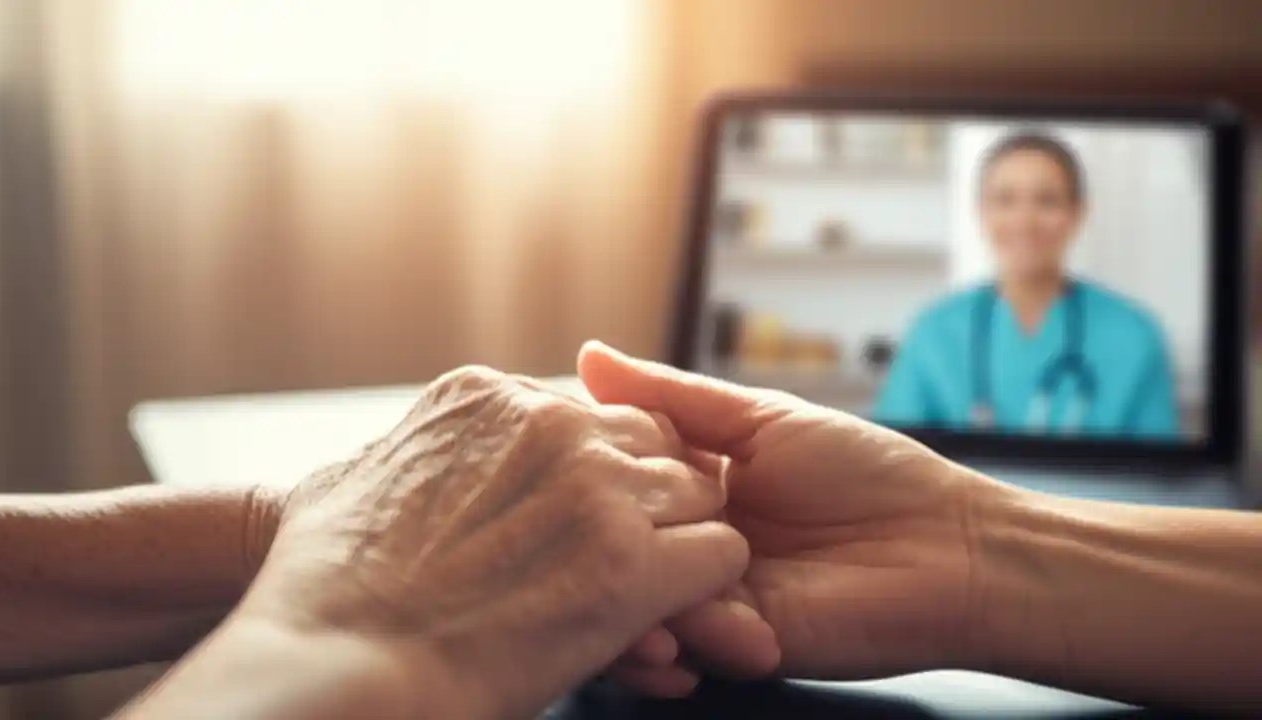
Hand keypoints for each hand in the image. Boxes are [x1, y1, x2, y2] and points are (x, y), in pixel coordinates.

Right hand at [234, 366, 755, 718]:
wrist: (335, 669)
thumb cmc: (323, 594)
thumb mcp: (340, 487)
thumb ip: (388, 457)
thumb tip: (383, 460)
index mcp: (484, 396)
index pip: (586, 410)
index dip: (597, 466)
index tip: (587, 510)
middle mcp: (549, 423)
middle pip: (651, 440)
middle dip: (652, 492)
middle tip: (638, 545)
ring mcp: (594, 487)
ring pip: (696, 490)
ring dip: (683, 538)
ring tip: (661, 585)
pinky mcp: (629, 563)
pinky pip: (719, 552)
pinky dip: (708, 586)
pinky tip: (675, 612)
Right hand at [580, 342, 1007, 687]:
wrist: (948, 547)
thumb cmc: (870, 472)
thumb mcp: (762, 420)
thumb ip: (672, 397)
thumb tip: (588, 354)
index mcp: (691, 487)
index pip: (610, 484)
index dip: (575, 477)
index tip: (536, 463)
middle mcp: (690, 544)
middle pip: (609, 549)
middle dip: (582, 548)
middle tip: (563, 536)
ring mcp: (710, 598)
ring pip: (633, 604)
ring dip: (619, 602)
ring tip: (618, 590)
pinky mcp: (735, 646)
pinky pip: (681, 646)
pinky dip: (665, 641)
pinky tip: (667, 636)